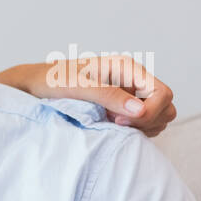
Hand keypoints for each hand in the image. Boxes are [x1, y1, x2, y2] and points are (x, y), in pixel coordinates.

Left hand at [0, 56, 175, 136]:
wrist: (34, 85)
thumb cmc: (53, 81)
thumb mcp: (78, 86)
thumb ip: (109, 96)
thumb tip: (140, 111)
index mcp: (128, 69)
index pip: (163, 94)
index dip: (149, 112)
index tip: (119, 121)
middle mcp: (133, 81)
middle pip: (166, 108)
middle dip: (148, 122)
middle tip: (114, 125)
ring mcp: (128, 96)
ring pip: (156, 118)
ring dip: (140, 128)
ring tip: (109, 126)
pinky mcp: (120, 109)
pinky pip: (141, 125)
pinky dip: (132, 131)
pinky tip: (107, 128)